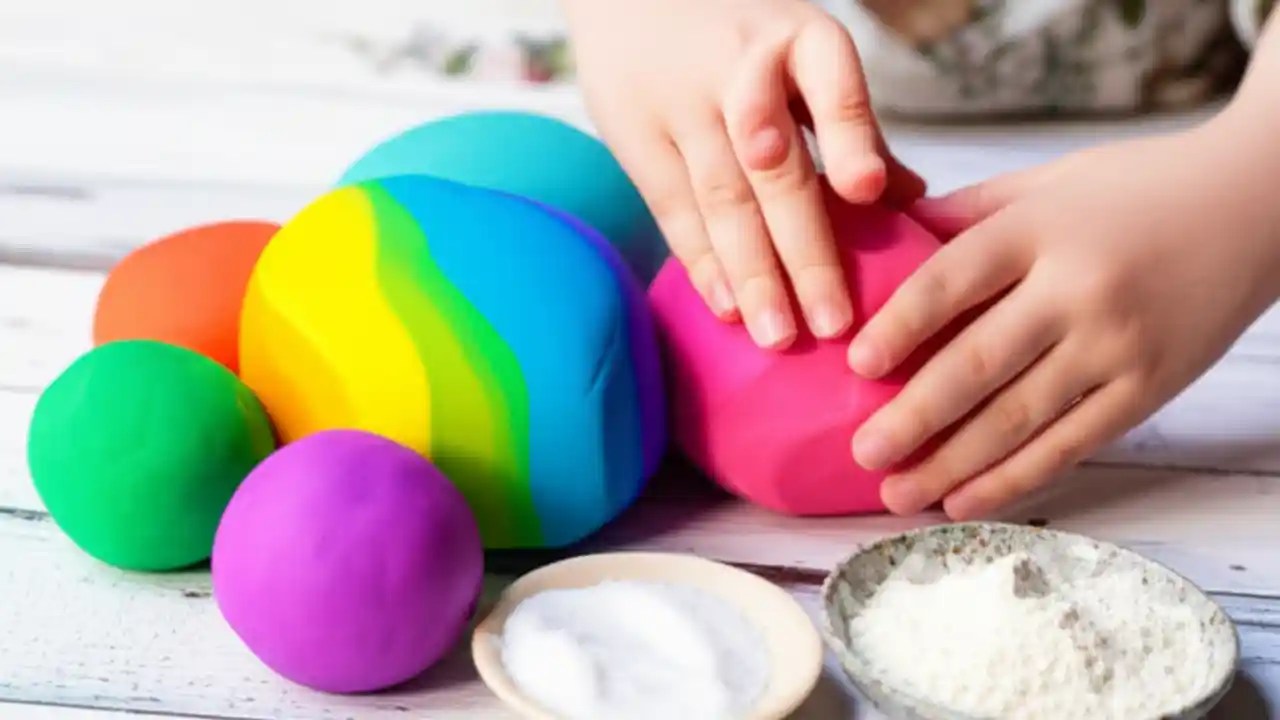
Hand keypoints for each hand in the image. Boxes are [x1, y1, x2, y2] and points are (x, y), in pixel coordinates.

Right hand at [561, 0, 924, 347]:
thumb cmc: (740, 34)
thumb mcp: (803, 56)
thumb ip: (851, 124)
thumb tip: (914, 201)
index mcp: (801, 41)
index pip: (830, 86)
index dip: (850, 138)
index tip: (867, 192)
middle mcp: (740, 69)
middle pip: (775, 169)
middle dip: (805, 249)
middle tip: (834, 321)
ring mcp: (682, 104)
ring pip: (722, 198)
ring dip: (752, 272)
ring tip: (778, 335)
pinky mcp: (636, 135)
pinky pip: (674, 209)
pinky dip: (702, 261)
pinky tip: (726, 307)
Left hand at [845, 122, 1279, 519]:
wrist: (1260, 203)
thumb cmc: (1137, 189)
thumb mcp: (1047, 182)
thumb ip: (968, 213)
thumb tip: (884, 240)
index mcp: (1042, 230)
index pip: (954, 281)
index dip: (901, 325)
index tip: (855, 364)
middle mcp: (1079, 291)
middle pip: (981, 364)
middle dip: (914, 417)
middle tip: (862, 452)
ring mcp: (1118, 346)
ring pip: (1021, 419)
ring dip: (952, 464)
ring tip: (896, 493)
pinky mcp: (1147, 389)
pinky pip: (1071, 445)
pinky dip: (1015, 479)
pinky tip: (965, 501)